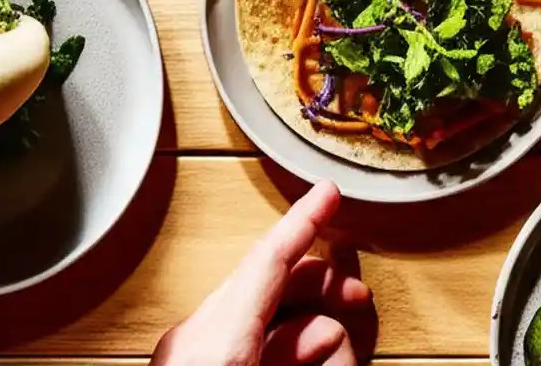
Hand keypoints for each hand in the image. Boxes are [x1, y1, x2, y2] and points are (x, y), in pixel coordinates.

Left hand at [150, 181, 374, 365]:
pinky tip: (290, 355)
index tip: (327, 192)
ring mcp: (185, 349)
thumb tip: (327, 332)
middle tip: (355, 294)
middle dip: (317, 281)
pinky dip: (271, 335)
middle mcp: (194, 335)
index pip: (268, 260)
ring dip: (299, 317)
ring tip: (330, 339)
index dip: (304, 220)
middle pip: (266, 279)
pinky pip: (235, 332)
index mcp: (215, 339)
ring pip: (253, 308)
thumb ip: (301, 354)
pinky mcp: (185, 362)